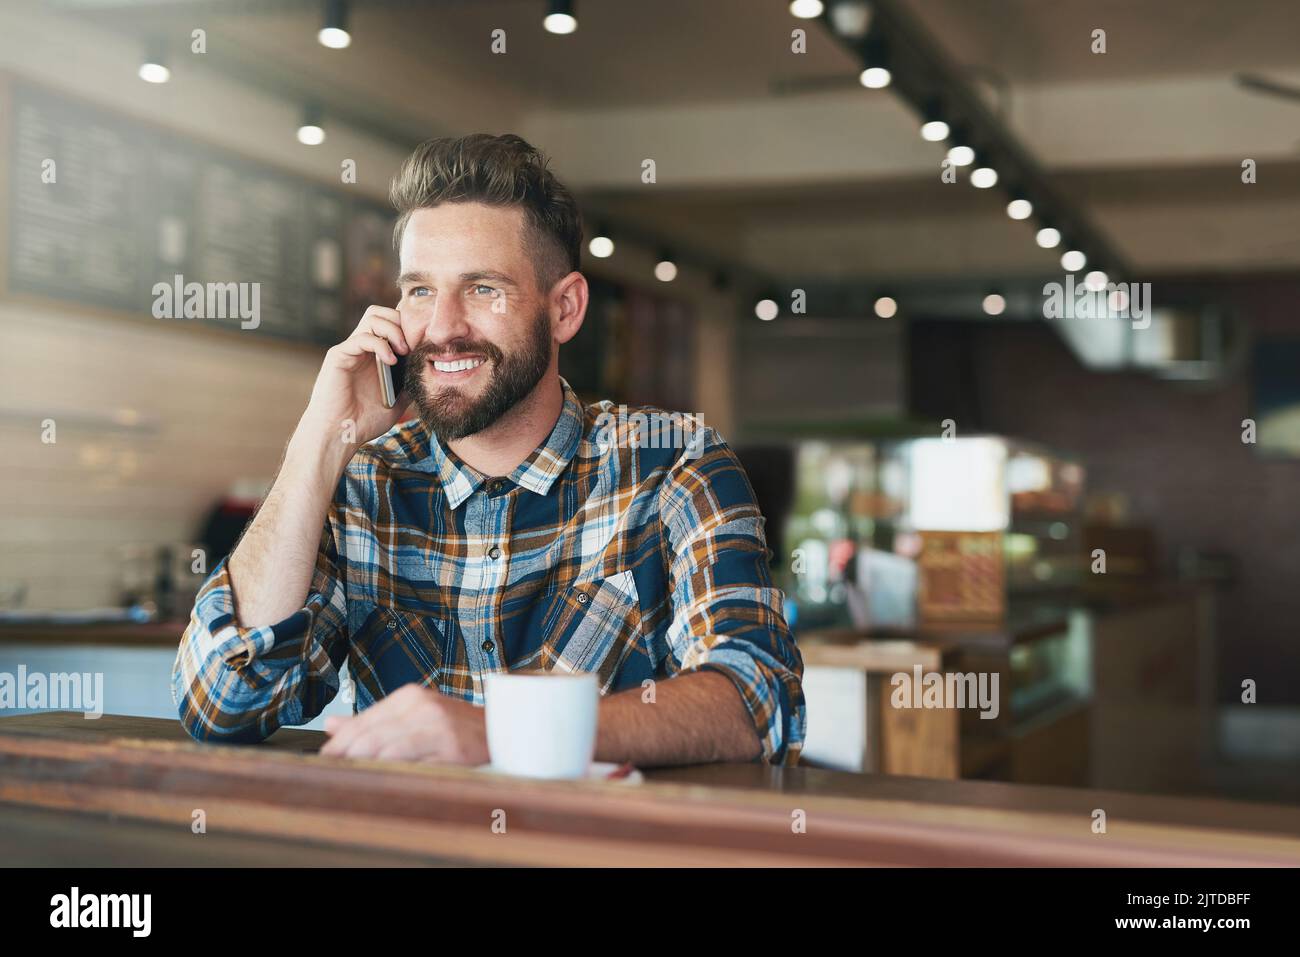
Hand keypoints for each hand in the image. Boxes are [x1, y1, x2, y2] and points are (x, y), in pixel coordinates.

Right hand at [302, 305, 413, 450]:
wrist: (339, 435)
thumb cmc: (364, 422)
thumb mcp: (397, 402)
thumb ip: (409, 383)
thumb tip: (430, 371)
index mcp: (374, 355)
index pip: (392, 323)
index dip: (409, 327)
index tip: (423, 344)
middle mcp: (361, 348)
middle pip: (382, 313)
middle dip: (401, 322)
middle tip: (413, 344)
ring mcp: (350, 349)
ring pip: (372, 317)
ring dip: (393, 330)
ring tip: (404, 350)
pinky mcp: (339, 355)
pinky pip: (362, 337)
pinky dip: (380, 344)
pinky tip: (391, 361)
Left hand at [320, 684, 488, 764]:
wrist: (501, 728)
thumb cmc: (454, 725)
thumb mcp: (413, 714)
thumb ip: (373, 720)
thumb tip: (332, 725)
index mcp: (410, 697)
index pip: (364, 720)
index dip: (340, 743)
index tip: (324, 759)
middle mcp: (423, 707)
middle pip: (372, 736)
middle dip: (347, 757)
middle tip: (331, 773)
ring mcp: (439, 727)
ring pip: (389, 751)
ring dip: (366, 767)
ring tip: (351, 778)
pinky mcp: (453, 749)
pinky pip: (415, 765)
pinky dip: (396, 774)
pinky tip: (385, 780)